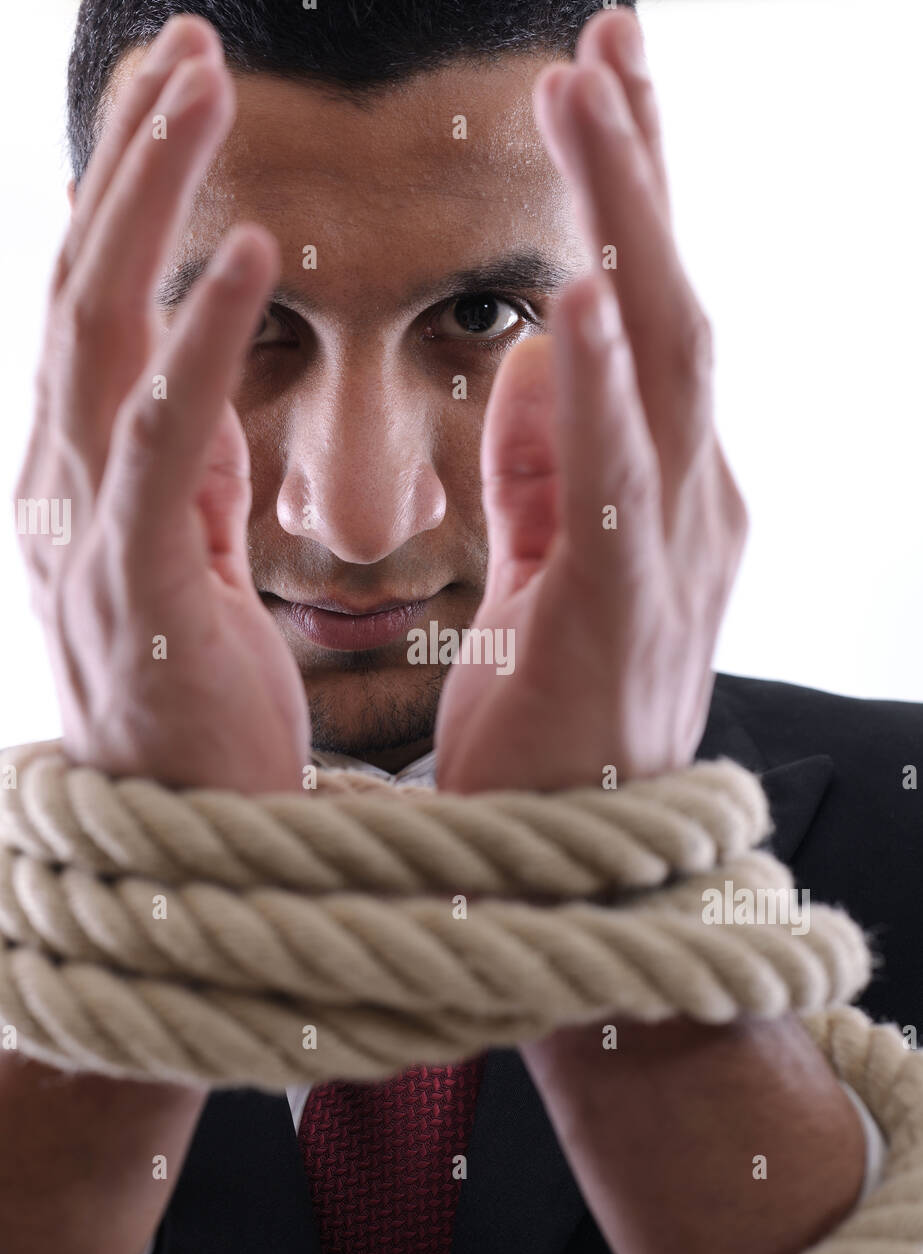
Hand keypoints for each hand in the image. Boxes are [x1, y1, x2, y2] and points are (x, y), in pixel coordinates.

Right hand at [13, 16, 307, 793]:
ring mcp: (86, 528)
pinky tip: (248, 256)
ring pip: (102, 333)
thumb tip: (196, 373)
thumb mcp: (186, 555)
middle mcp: (69, 481)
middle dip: (131, 158)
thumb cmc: (201, 701)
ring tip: (200, 89)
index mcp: (97, 473)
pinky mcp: (136, 584)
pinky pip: (163, 442)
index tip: (183, 90)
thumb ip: (185, 465)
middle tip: (188, 44)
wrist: (188, 843)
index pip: (107, 304)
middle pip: (87, 285)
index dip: (135, 192)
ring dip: (148, 203)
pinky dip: (196, 343)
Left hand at [435, 8, 746, 795]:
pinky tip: (578, 297)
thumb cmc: (554, 719)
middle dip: (640, 166)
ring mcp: (674, 548)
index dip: (627, 195)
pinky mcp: (626, 608)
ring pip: (662, 360)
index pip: (642, 313)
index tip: (596, 80)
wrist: (577, 868)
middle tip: (605, 36)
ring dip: (627, 224)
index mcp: (655, 483)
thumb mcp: (546, 568)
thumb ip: (547, 467)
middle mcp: (688, 495)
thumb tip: (536, 354)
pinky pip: (620, 482)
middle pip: (667, 302)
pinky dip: (600, 388)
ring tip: (589, 95)